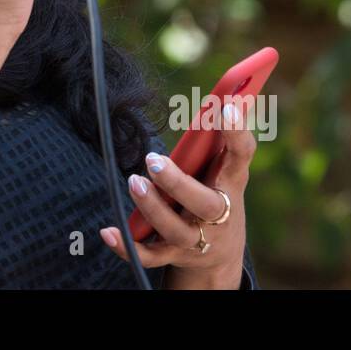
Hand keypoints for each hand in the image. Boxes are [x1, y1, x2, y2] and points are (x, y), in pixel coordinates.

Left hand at [99, 98, 256, 288]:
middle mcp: (218, 215)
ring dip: (151, 207)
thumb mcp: (221, 168)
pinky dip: (127, 246)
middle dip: (178, 183)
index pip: (241, 156)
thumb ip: (216, 137)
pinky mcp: (173, 256)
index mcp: (231, 183)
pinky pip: (148, 256)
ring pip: (174, 230)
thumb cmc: (216, 192)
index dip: (237, 133)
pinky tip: (108, 230)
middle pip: (204, 204)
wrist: (220, 253)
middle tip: (152, 159)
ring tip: (133, 181)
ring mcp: (196, 239)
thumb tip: (220, 93)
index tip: (225, 106)